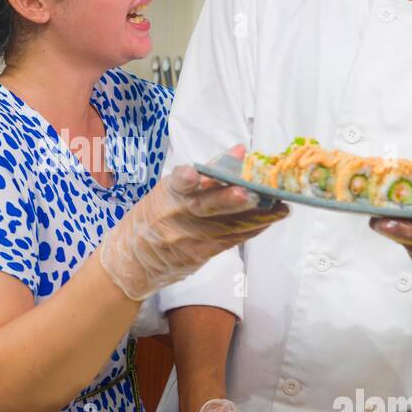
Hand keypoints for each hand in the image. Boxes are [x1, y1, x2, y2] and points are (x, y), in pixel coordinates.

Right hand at [99, 147, 287, 300]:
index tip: (192, 174)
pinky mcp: (198, 256)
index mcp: (166, 195)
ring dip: (255, 216)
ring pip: (224, 226)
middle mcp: (175, 217)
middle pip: (204, 207)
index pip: (178, 184)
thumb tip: (240, 151)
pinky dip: (251, 230)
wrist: (132, 261)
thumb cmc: (152, 218)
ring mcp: (187, 240)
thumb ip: (205, 173)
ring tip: (279, 206)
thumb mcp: (167, 191)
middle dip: (228, 200)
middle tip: (251, 193)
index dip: (187, 178)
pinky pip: (229, 241)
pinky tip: (269, 220)